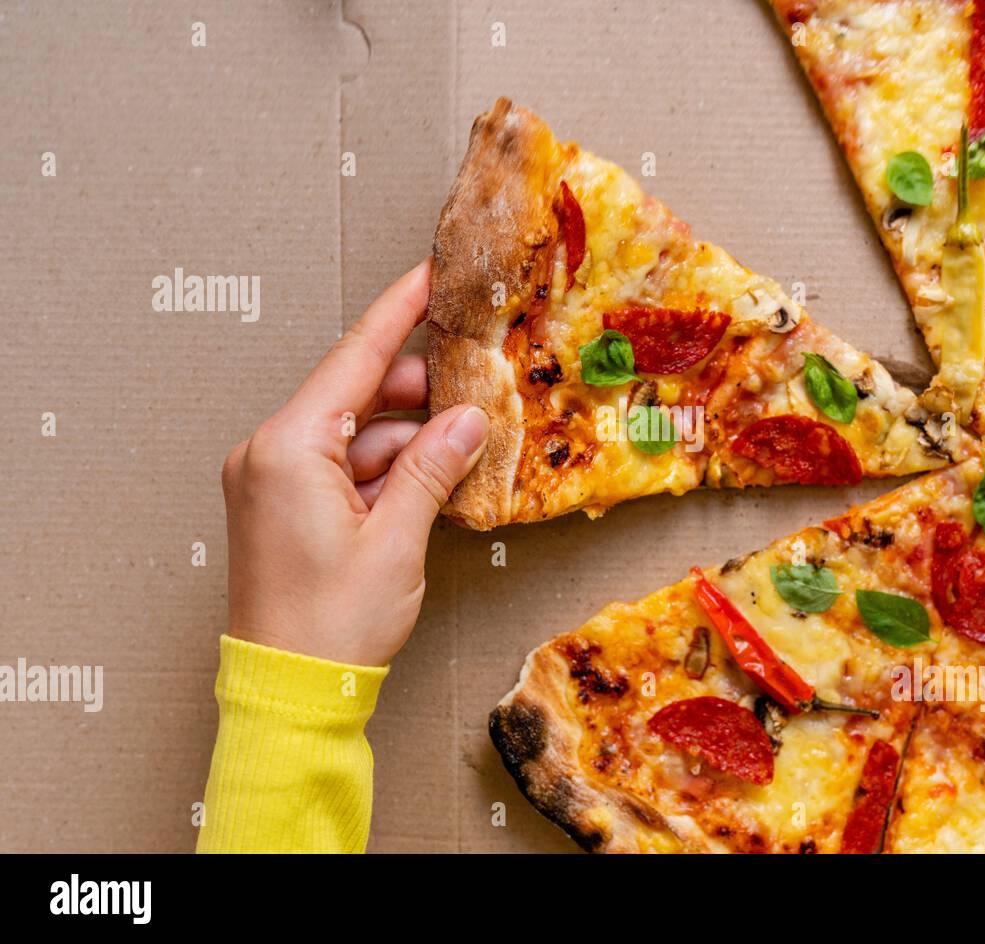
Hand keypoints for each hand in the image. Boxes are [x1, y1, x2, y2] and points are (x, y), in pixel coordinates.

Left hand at [220, 258, 487, 665]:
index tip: (429, 275)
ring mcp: (274, 481)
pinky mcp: (285, 509)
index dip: (398, 313)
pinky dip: (389, 471)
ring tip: (465, 450)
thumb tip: (470, 418)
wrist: (290, 694)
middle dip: (418, 393)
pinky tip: (434, 481)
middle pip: (356, 395)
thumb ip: (434, 467)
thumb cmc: (331, 624)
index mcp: (288, 448)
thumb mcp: (397, 539)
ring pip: (357, 435)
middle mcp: (270, 454)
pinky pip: (344, 468)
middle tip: (477, 386)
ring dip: (410, 440)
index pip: (353, 358)